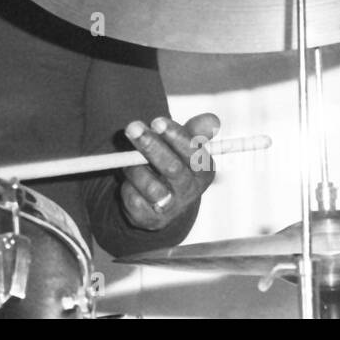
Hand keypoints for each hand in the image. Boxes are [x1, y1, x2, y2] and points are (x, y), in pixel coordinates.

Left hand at [119, 113, 220, 229]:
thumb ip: (196, 130)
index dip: (175, 136)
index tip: (156, 121)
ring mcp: (171, 207)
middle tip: (132, 127)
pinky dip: (126, 186)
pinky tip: (128, 181)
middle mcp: (190, 190)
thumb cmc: (173, 162)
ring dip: (134, 168)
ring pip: (151, 186)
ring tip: (127, 160)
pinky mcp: (151, 219)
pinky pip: (134, 200)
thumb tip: (213, 120)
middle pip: (172, 168)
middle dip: (151, 146)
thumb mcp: (184, 144)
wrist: (161, 202)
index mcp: (203, 169)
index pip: (193, 152)